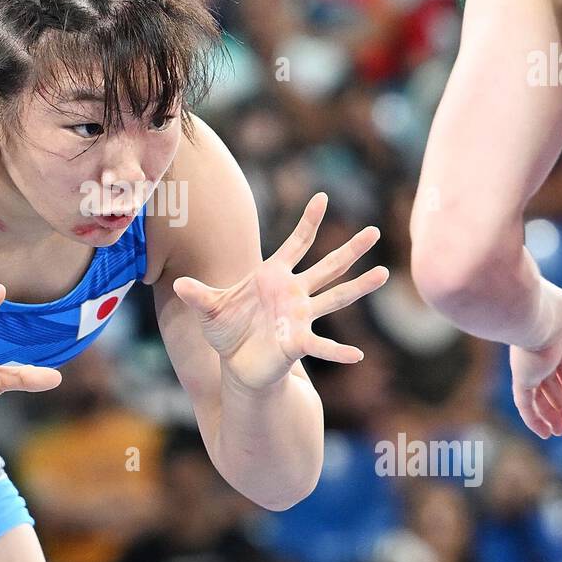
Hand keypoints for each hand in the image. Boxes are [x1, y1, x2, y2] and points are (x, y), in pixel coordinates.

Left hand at [171, 192, 388, 390]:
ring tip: (384, 273)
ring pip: (336, 298)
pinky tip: (357, 355)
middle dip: (350, 249)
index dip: (308, 222)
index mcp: (273, 275)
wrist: (237, 363)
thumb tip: (177, 284)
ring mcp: (300, 316)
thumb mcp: (208, 308)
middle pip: (328, 265)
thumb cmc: (227, 329)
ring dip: (359, 287)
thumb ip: (197, 294)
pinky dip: (338, 351)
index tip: (322, 198)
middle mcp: (294, 293)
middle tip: (374, 232)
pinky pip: (321, 345)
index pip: (296, 243)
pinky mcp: (298, 343)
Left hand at [510, 287, 561, 438]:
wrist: (550, 318)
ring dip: (551, 415)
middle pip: (549, 384)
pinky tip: (545, 433)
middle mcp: (540, 352)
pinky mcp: (521, 378)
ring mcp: (529, 366)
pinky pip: (524, 403)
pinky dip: (533, 420)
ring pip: (537, 396)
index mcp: (557, 337)